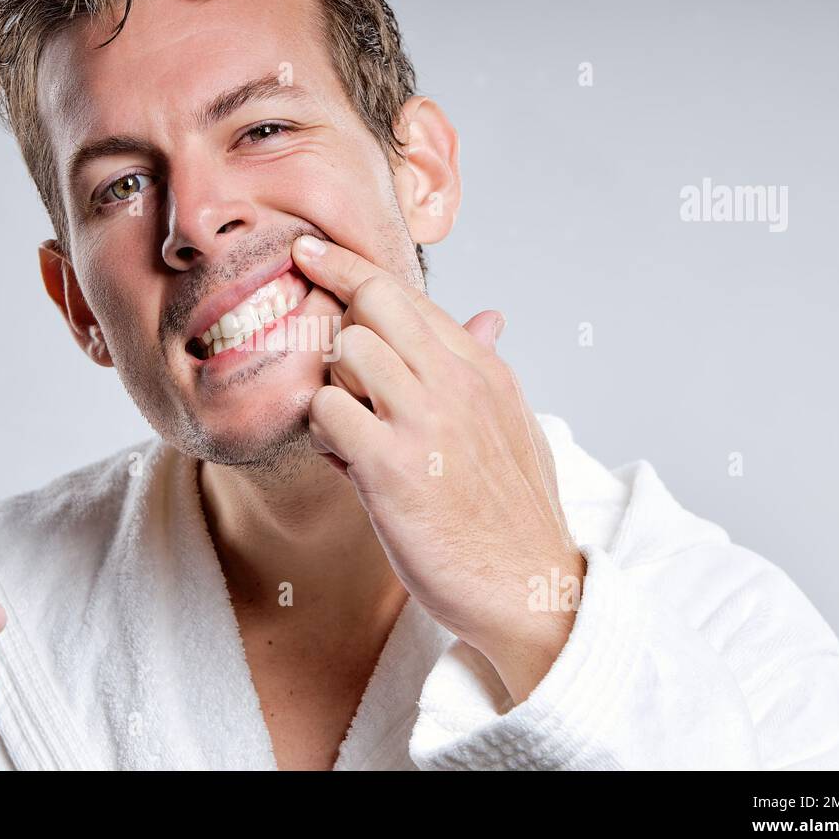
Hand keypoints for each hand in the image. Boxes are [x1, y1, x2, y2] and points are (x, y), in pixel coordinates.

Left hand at [291, 234, 585, 702]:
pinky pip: (326, 410)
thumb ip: (486, 366)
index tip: (308, 249)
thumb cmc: (512, 513)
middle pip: (371, 303)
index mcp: (483, 368)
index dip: (347, 266)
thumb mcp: (514, 425)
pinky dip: (322, 434)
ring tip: (351, 431)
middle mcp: (457, 381)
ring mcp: (425, 420)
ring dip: (333, 386)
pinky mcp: (392, 465)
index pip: (405, 292)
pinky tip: (345, 462)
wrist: (530, 589)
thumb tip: (488, 315)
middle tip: (330, 354)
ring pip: (345, 350)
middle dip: (336, 319)